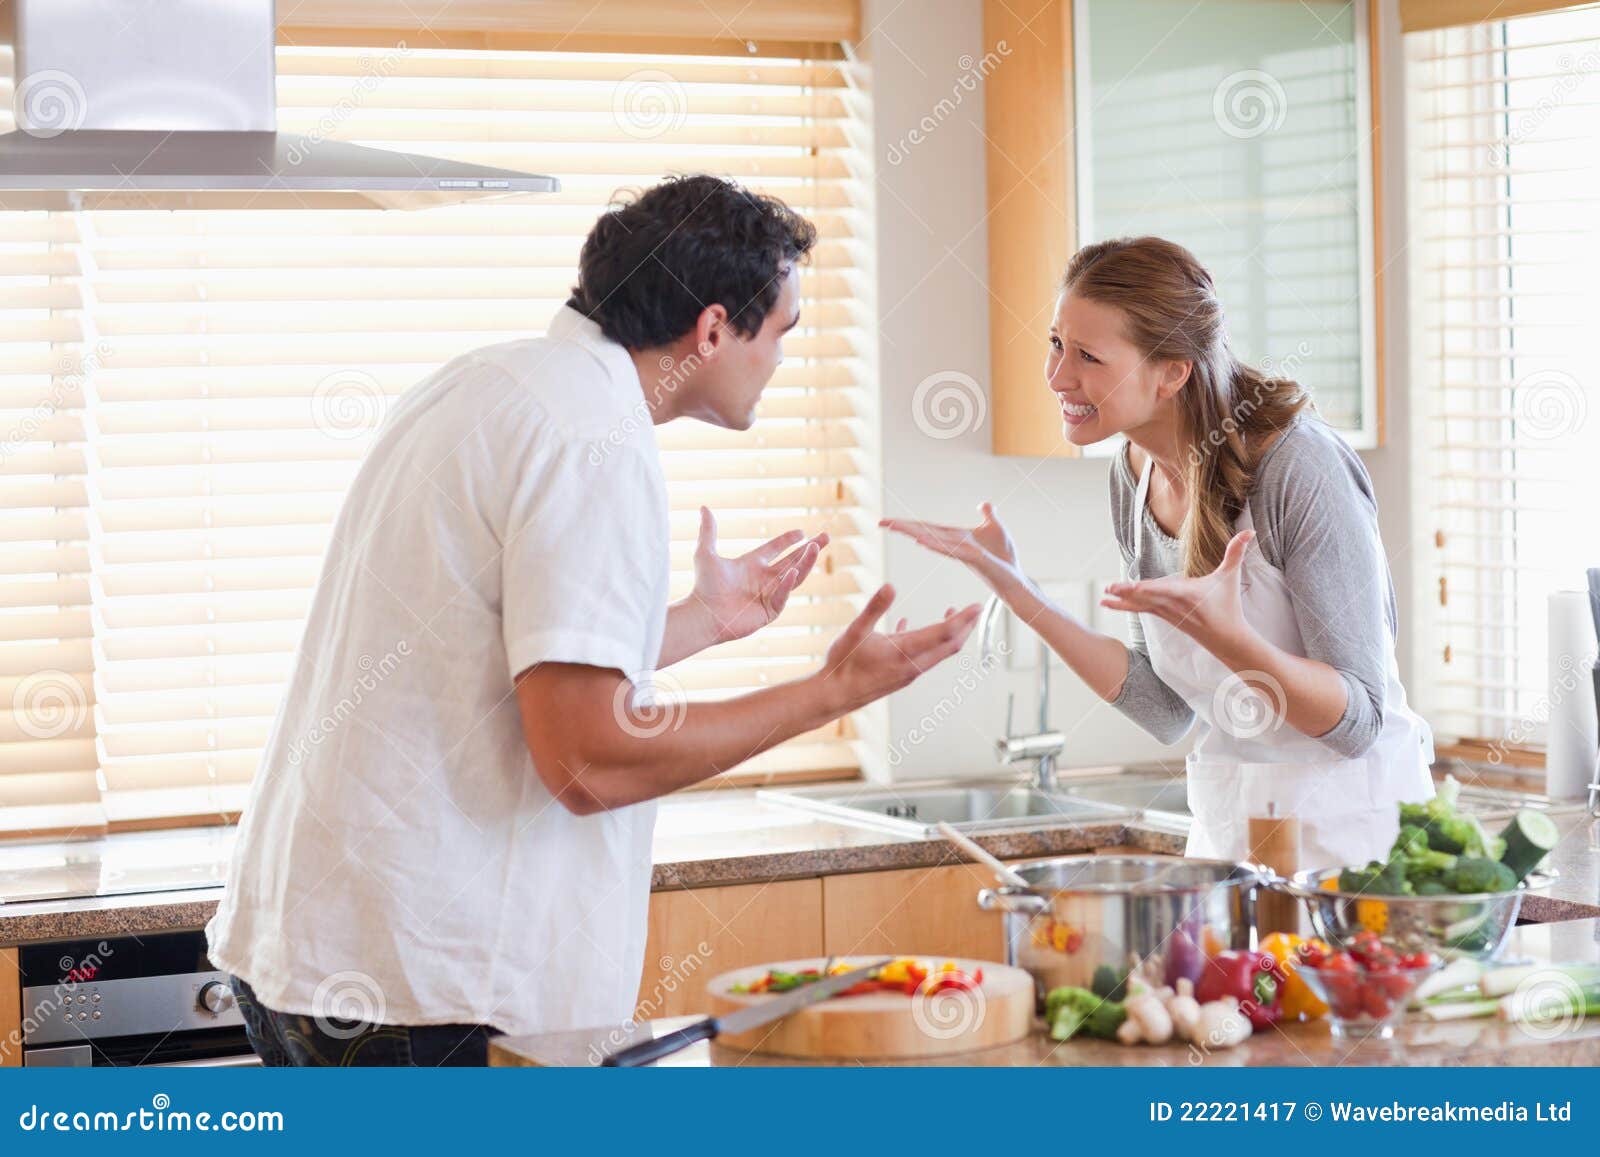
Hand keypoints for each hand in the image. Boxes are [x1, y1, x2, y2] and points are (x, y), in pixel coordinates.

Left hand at [689, 507, 826, 644]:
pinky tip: (793, 571)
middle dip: (810, 549)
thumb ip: (708, 531)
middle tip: (826, 536)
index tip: (801, 531)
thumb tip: (704, 507)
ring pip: (794, 576)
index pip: (776, 549)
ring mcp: (769, 595)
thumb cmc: (703, 586)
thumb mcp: (706, 554)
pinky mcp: (770, 610)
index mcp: (752, 564)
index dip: (788, 540)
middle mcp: (764, 578)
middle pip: (793, 560)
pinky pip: (783, 595)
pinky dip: (788, 584)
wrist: (703, 615)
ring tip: (816, 547)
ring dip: (806, 562)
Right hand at [818, 585, 980, 711]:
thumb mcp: (855, 631)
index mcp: (905, 651)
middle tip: (976, 610)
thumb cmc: (843, 664)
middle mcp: (913, 664)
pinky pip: (922, 657)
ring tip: (953, 616)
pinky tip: (909, 625)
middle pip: (950, 646)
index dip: (963, 618)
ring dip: (951, 635)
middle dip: (966, 627)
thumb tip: (890, 586)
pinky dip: (927, 641)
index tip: (978, 605)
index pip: (944, 633)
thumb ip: (874, 608)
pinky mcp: (900, 675)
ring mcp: (908, 672)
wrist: (833, 697)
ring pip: (939, 653)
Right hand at [879, 502, 1020, 588]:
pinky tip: (919, 541)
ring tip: (894, 527)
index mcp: (956, 538)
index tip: (889, 521)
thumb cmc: (1005, 559)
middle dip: (903, 527)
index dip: (909, 524)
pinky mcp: (975, 559)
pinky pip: (951, 550)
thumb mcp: (996, 529)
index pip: (929, 528)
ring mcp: (963, 553)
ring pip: (933, 540)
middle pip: (925, 533)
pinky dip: (934, 544)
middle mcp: (955, 545)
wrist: (1017, 580)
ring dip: (913, 532)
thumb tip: (983, 503)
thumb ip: (988, 516)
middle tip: (881, 522)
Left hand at [1099, 530, 1255, 655]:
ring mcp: (1167, 612)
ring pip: (1140, 606)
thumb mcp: (1230, 577)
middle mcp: (1173, 604)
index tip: (1128, 587)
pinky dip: (1126, 606)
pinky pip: (1141, 610)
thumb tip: (1249, 531)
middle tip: (1108, 590)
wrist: (1227, 638)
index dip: (1144, 588)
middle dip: (1126, 594)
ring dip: (1121, 602)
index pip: (1162, 590)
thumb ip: (1236, 553)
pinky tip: (1110, 603)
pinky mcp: (1164, 616)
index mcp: (1186, 593)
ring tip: (1102, 598)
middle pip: (1146, 598)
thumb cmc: (1228, 606)